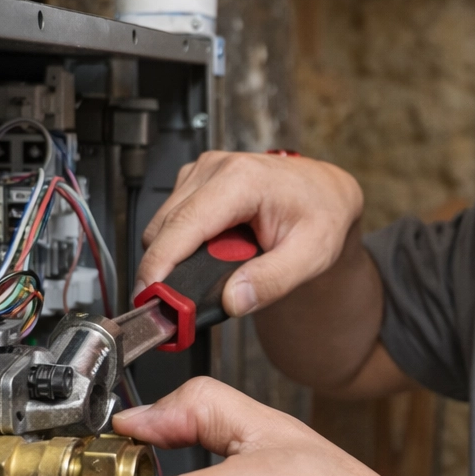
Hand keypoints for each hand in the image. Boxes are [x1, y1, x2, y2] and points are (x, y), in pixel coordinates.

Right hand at [137, 151, 362, 316]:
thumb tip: (232, 300)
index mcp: (242, 179)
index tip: (147, 295)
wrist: (327, 194)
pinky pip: (170, 221)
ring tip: (213, 275)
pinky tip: (213, 253)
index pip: (184, 224)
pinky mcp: (195, 181)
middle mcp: (215, 168)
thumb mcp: (311, 255)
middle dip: (167, 269)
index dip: (160, 263)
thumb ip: (272, 281)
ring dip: (176, 257)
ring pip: (162, 226)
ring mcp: (202, 171)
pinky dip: (181, 245)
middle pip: (164, 228)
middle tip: (182, 307)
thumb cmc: (322, 215)